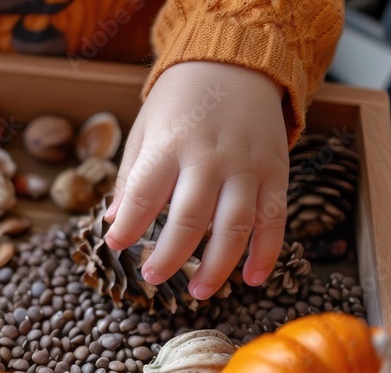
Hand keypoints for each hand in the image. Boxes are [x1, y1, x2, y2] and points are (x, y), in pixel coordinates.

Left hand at [105, 61, 289, 299]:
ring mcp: (247, 166)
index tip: (114, 246)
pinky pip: (274, 219)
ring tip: (198, 292)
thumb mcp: (145, 130)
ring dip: (218, 265)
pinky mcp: (276, 172)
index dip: (128, 226)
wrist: (235, 62)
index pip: (143, 194)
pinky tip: (251, 278)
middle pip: (189, 219)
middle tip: (152, 278)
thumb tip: (113, 221)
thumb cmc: (179, 101)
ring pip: (235, 226)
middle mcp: (209, 158)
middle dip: (170, 255)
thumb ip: (130, 177)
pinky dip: (266, 253)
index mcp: (169, 145)